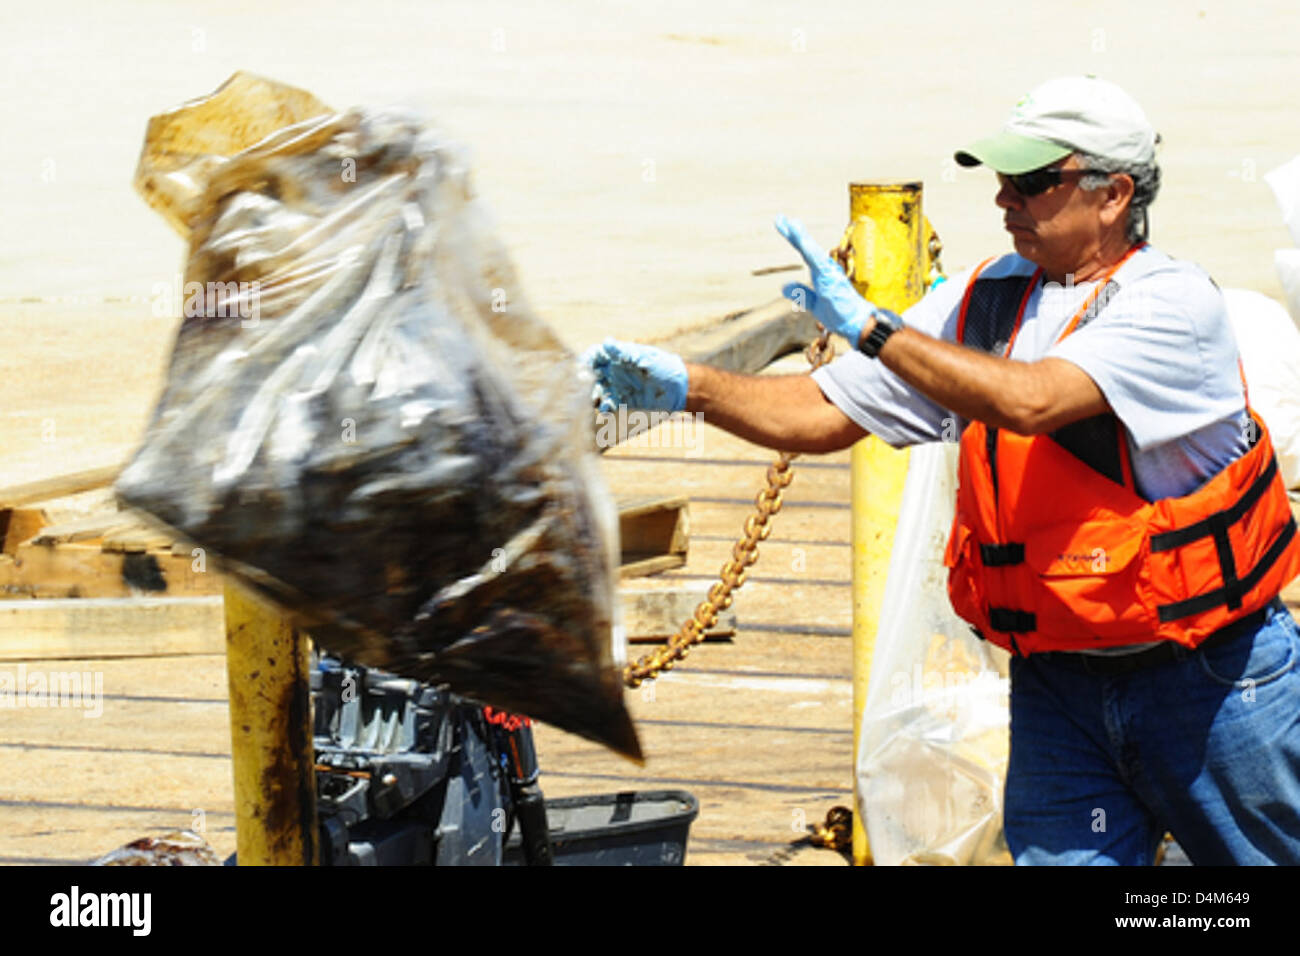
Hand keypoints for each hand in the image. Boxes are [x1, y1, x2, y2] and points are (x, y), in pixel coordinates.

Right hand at [580, 338, 688, 412]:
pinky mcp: (622, 402)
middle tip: (584, 384)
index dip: (587, 360)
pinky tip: (606, 409)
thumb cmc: (662, 366)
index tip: (583, 366)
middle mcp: (613, 371)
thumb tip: (606, 342)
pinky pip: (608, 405)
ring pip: (597, 391)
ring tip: (594, 399)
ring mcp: (616, 387)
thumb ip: (624, 353)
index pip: (595, 355)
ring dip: (592, 395)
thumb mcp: (644, 358)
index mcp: (617, 356)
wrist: (679, 388)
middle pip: (591, 374)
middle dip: (585, 379)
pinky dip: (604, 407)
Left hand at [775, 214, 879, 345]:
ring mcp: (828, 272)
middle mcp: (825, 268)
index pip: (804, 252)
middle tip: (779, 218)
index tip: (782, 223)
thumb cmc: (840, 313)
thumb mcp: (814, 304)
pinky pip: (817, 262)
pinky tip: (801, 241)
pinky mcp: (830, 278)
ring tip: (790, 223)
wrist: (857, 324)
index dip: (794, 238)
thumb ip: (801, 293)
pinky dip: (809, 250)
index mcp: (821, 272)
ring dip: (801, 237)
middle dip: (793, 232)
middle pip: (806, 247)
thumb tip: (784, 286)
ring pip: (811, 251)